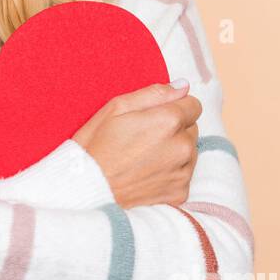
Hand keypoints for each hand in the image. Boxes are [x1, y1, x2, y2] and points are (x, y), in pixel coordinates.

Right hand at [72, 79, 201, 208]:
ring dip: (174, 151)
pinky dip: (170, 174)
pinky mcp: (179, 193)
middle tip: (143, 139)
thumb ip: (154, 93)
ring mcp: (182, 172)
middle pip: (192, 128)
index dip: (172, 108)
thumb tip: (183, 86)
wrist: (86, 191)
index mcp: (168, 120)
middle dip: (174, 130)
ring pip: (190, 152)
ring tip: (143, 158)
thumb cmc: (95, 147)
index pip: (193, 104)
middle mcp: (182, 146)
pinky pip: (183, 175)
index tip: (153, 118)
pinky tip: (146, 175)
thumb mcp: (115, 108)